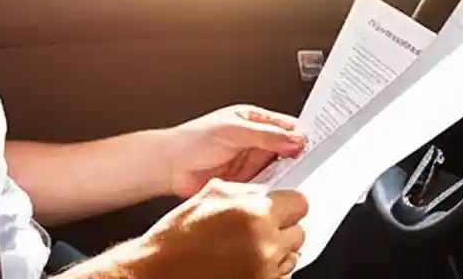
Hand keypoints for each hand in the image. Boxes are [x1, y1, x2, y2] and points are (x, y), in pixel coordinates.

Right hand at [64, 180, 307, 277]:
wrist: (162, 270)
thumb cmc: (180, 235)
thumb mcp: (211, 195)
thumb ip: (245, 191)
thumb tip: (265, 191)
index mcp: (256, 211)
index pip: (300, 203)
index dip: (287, 204)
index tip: (279, 207)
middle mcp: (266, 241)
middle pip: (299, 231)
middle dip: (282, 228)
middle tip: (259, 227)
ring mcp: (266, 268)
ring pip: (291, 255)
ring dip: (276, 250)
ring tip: (247, 246)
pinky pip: (281, 275)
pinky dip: (269, 269)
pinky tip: (246, 262)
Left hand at [163, 104, 305, 197]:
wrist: (170, 167)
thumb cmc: (193, 140)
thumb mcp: (234, 131)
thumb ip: (266, 136)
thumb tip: (296, 138)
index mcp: (253, 120)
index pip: (287, 126)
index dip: (302, 135)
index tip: (314, 147)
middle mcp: (255, 140)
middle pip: (287, 149)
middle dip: (297, 158)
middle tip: (307, 166)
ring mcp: (250, 161)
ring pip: (279, 169)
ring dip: (285, 175)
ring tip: (292, 179)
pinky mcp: (246, 181)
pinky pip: (267, 185)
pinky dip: (272, 188)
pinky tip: (276, 191)